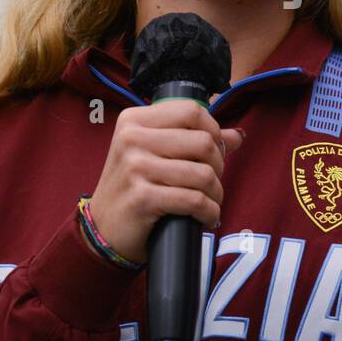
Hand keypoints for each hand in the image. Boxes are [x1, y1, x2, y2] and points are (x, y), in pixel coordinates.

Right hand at [87, 100, 244, 264]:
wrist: (104, 229)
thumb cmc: (133, 187)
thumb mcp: (154, 154)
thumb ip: (193, 140)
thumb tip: (237, 135)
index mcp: (134, 120)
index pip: (191, 111)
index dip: (213, 131)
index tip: (213, 151)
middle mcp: (131, 139)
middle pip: (203, 141)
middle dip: (218, 165)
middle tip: (211, 181)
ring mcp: (134, 168)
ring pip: (203, 174)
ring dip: (216, 193)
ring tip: (210, 201)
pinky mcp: (142, 198)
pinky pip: (194, 200)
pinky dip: (209, 212)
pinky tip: (206, 217)